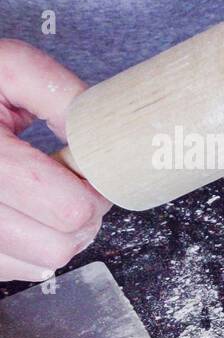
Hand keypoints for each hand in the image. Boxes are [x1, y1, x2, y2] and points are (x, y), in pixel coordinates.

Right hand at [0, 39, 109, 282]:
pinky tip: (21, 214)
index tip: (87, 170)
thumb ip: (59, 93)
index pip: (69, 207)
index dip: (94, 191)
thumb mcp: (7, 67)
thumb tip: (99, 137)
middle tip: (74, 186)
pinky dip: (29, 250)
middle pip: (59, 243)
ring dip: (60, 235)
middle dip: (82, 216)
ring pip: (42, 262)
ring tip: (49, 198)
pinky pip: (12, 270)